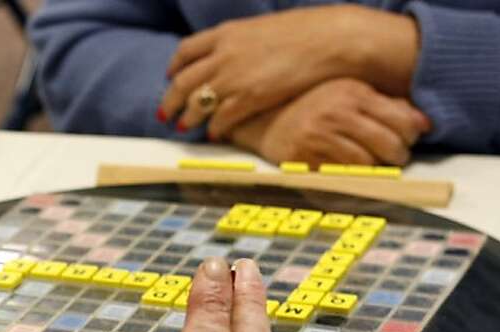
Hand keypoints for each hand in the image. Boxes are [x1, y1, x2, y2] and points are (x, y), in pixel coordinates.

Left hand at [161, 5, 418, 135]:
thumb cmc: (309, 32)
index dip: (174, 66)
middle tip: (165, 113)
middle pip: (182, 81)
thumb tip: (237, 54)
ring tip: (185, 126)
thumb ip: (243, 42)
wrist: (334, 39)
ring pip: (196, 102)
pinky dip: (213, 128)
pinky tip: (214, 135)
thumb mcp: (265, 28)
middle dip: (170, 99)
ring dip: (187, 117)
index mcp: (227, 33)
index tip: (170, 75)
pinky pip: (220, 119)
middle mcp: (224, 55)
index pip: (186, 51)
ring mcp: (235, 77)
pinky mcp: (249, 98)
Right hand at [228, 78, 429, 166]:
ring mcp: (318, 138)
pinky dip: (350, 180)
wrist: (265, 117)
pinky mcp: (303, 159)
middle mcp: (336, 114)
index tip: (407, 140)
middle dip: (397, 156)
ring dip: (376, 171)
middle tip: (394, 158)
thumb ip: (388, 106)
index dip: (411, 136)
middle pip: (388, 145)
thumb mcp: (351, 94)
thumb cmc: (314, 106)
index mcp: (353, 93)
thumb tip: (425, 124)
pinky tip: (350, 174)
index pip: (401, 121)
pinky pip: (339, 178)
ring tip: (373, 167)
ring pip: (366, 166)